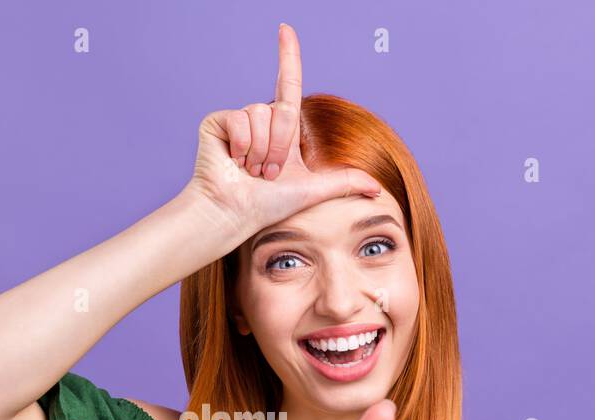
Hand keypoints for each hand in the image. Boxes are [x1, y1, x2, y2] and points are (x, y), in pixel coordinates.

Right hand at [182, 23, 381, 238]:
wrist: (234, 214)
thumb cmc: (267, 207)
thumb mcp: (312, 190)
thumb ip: (344, 182)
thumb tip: (377, 189)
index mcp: (281, 130)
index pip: (288, 84)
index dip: (288, 56)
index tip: (285, 29)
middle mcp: (259, 121)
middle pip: (282, 109)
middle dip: (279, 145)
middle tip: (268, 173)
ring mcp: (236, 120)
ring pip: (260, 114)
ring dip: (260, 149)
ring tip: (251, 170)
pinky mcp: (216, 122)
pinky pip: (239, 119)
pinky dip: (241, 145)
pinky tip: (234, 162)